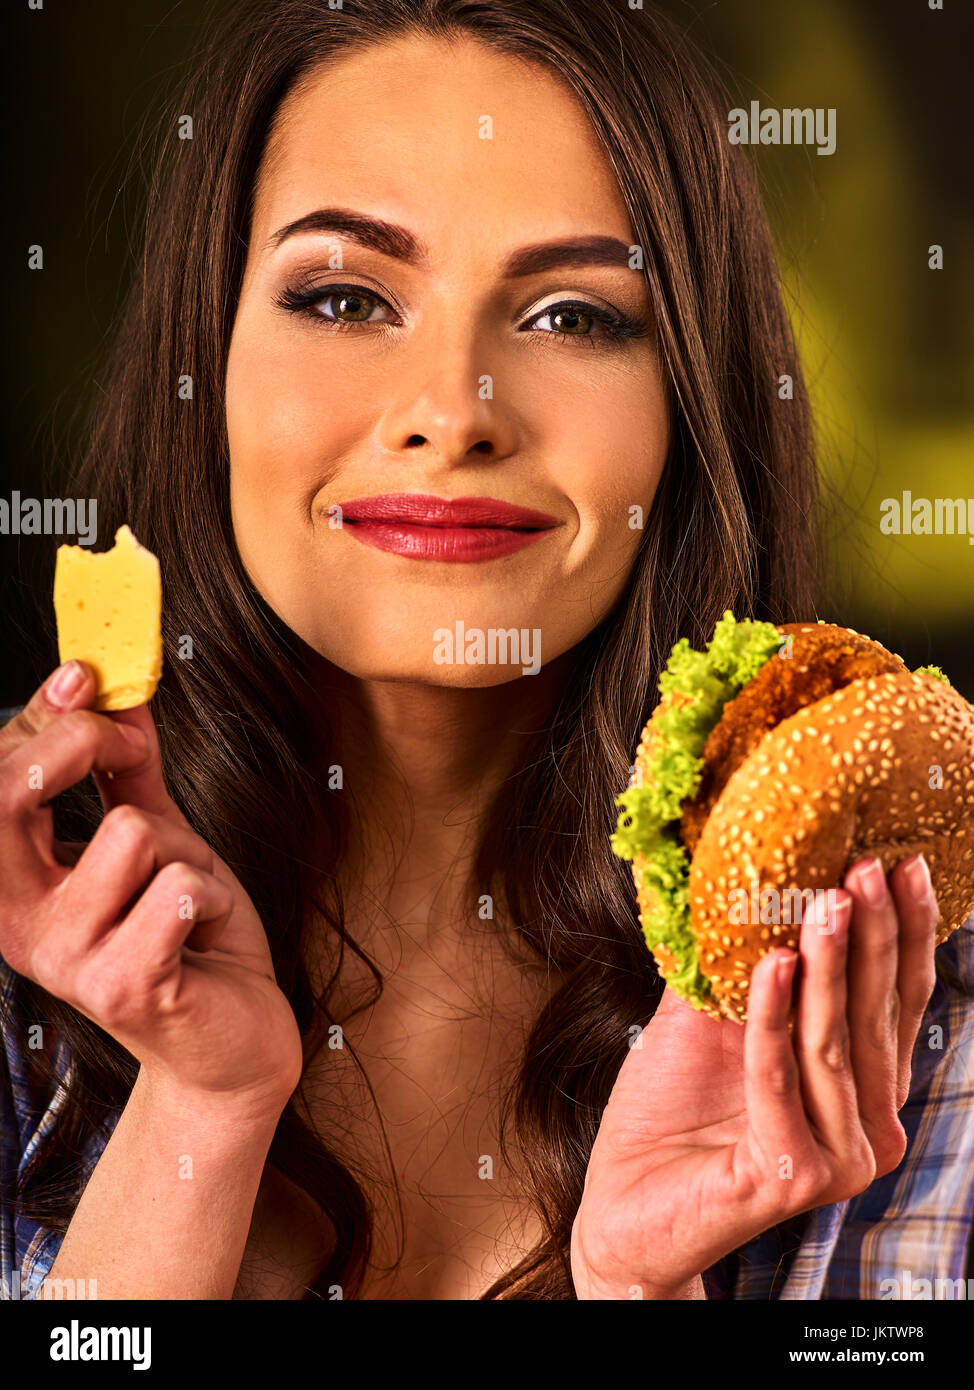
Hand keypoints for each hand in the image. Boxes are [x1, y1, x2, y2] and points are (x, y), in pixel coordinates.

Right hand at [0, 661, 303, 1112]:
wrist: (233, 1041)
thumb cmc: (193, 941)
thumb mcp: (161, 840)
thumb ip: (129, 774)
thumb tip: (118, 694)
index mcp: (14, 882)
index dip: (44, 714)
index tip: (86, 678)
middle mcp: (18, 921)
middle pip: (14, 790)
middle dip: (85, 744)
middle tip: (129, 756)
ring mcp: (65, 958)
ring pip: (128, 831)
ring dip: (181, 854)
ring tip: (184, 903)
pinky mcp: (122, 986)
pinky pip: (179, 888)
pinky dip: (208, 898)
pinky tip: (200, 938)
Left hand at [571, 854, 938, 1297]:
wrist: (622, 1203)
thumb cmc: (669, 1115)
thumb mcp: (706, 1020)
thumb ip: (734, 962)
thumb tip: (741, 875)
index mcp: (860, 1088)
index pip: (895, 1002)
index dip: (905, 934)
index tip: (902, 866)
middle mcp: (865, 1127)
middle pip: (874, 1016)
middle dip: (873, 935)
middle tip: (865, 869)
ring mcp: (837, 1159)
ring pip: (832, 1044)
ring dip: (829, 967)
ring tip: (822, 901)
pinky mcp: (794, 1177)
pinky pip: (780, 1081)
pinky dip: (771, 1020)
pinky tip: (771, 965)